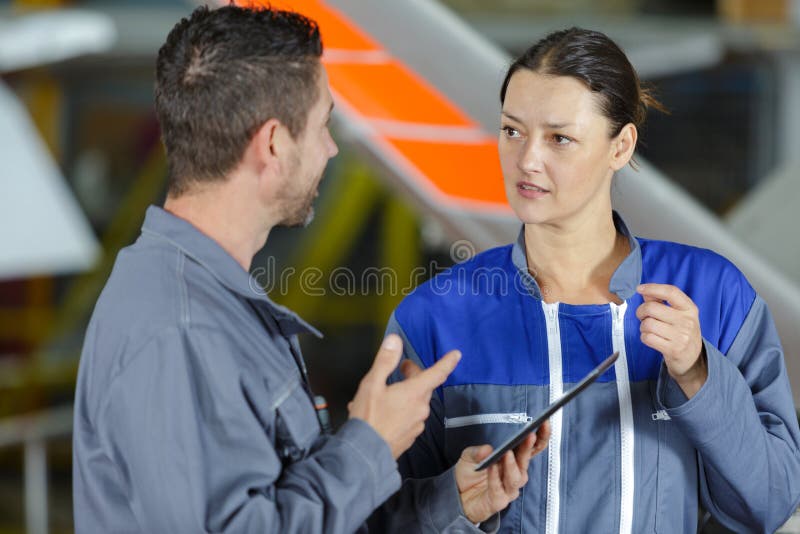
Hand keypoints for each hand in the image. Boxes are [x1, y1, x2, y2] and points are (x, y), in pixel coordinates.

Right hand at [348, 334, 460, 458]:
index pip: (437, 373)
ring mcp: (417, 424)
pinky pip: (409, 416)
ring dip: (404, 393)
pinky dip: (400, 409)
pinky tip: (383, 411)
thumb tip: (395, 341)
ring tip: (382, 394)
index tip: (456, 354)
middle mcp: (420, 408)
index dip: (447, 362)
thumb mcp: (372, 384)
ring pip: (415, 401)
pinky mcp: (411, 435)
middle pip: (423, 385)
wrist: (365, 453)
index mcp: (414, 393)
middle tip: (399, 369)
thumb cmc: (368, 418)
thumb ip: (385, 360)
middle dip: (413, 375)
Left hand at [455, 421, 550, 523]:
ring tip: (507, 452)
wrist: (457, 497)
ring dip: (512, 464)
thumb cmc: (469, 474)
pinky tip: (492, 467)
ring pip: (516, 477)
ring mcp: (508, 489)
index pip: (532, 448)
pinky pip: (498, 489)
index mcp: (514, 460)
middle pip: (525, 460)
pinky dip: (495, 477)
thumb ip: (477, 451)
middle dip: (528, 447)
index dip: (540, 437)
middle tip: (529, 435)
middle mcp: (515, 474)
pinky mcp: (498, 501)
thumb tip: (488, 448)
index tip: (544, 422)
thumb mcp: (468, 456)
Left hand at [636, 283, 706, 397]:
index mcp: (690, 308)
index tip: (640, 288)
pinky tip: (651, 338)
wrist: (692, 359)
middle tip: (643, 316)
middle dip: (641, 311)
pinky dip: (644, 337)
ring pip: (647, 324)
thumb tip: (645, 292)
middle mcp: (687, 321)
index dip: (653, 288)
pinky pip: (647, 338)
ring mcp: (681, 336)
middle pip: (652, 307)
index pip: (671, 292)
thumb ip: (661, 301)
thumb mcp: (678, 315)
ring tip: (649, 329)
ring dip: (643, 326)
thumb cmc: (681, 332)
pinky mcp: (673, 349)